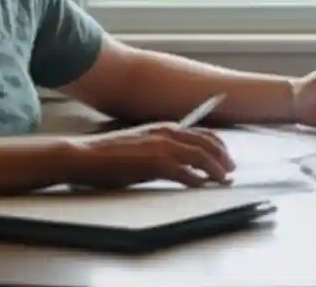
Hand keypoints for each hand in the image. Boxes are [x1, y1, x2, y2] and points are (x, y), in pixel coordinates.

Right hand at [64, 122, 235, 188]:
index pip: (202, 134)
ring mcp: (161, 146)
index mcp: (165, 127)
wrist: (85, 155)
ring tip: (223, 180)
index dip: (218, 146)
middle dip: (223, 157)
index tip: (227, 158)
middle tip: (230, 171)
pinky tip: (202, 186)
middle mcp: (167, 133)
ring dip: (215, 169)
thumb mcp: (142, 144)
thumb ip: (163, 149)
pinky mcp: (154, 163)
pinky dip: (197, 180)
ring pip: (201, 156)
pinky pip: (185, 172)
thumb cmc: (109, 154)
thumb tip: (182, 163)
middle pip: (207, 143)